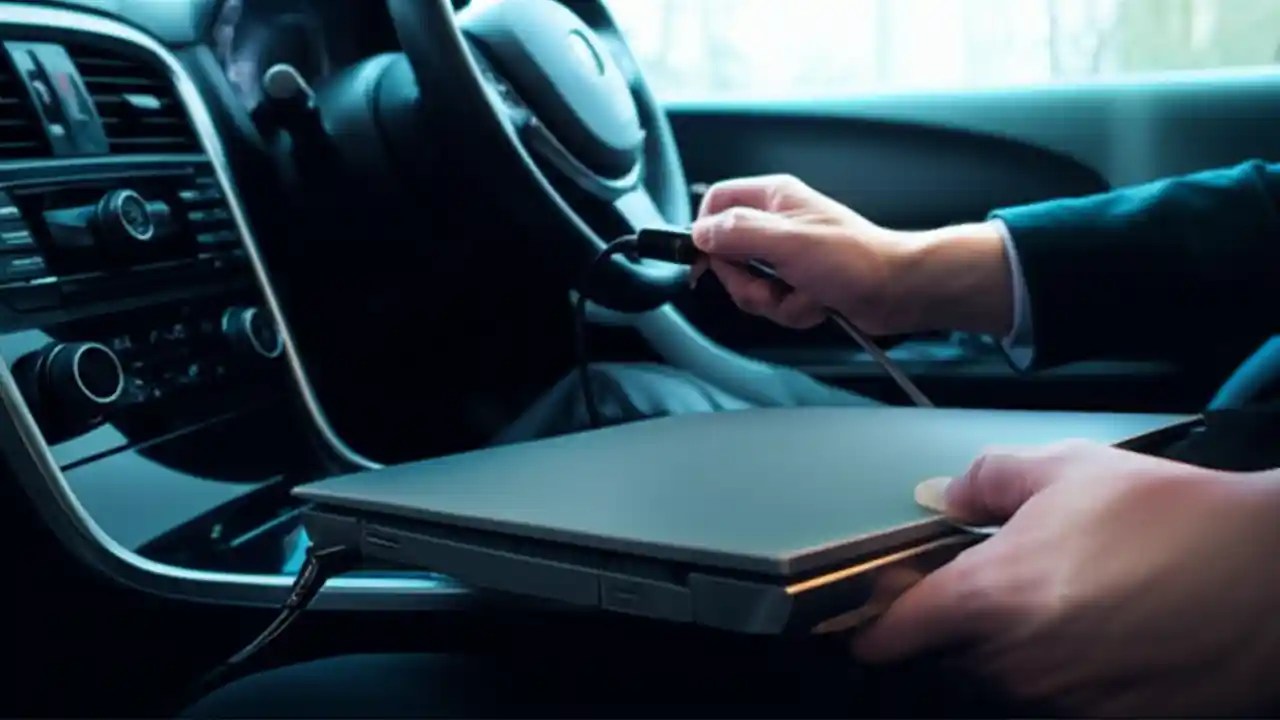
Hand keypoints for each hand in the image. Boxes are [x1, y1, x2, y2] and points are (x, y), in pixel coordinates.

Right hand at [691, 175, 1013, 335]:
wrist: (898, 290)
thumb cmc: (853, 259)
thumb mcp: (788, 242)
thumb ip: (738, 234)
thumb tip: (699, 234)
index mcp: (772, 198)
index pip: (715, 205)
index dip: (705, 234)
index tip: (706, 262)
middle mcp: (775, 224)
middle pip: (725, 255)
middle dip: (747, 282)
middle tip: (773, 285)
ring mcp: (785, 256)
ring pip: (747, 286)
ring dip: (773, 301)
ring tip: (805, 295)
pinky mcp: (796, 283)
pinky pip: (771, 303)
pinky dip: (792, 310)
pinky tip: (816, 304)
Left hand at [853, 441, 1279, 716]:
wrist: (1273, 579)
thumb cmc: (1174, 517)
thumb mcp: (1069, 468)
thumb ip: (986, 480)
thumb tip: (941, 496)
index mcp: (987, 597)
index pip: (891, 634)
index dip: (873, 621)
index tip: (871, 616)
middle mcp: (1013, 661)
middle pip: (945, 657)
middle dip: (952, 626)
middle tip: (996, 583)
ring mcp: (1059, 702)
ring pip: (997, 681)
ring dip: (1006, 648)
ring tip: (1063, 598)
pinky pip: (1052, 701)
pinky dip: (1058, 671)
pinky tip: (1098, 631)